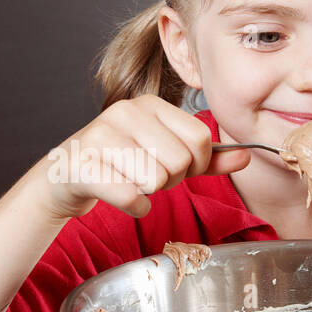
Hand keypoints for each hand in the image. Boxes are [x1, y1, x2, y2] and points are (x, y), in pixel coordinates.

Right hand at [34, 94, 250, 219]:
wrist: (65, 177)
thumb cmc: (120, 164)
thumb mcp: (164, 154)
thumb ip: (206, 159)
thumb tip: (247, 156)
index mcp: (150, 104)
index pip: (200, 138)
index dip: (197, 165)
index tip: (178, 169)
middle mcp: (126, 112)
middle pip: (180, 162)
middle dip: (170, 181)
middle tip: (148, 178)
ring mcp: (102, 136)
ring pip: (156, 180)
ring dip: (149, 194)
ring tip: (130, 182)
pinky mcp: (85, 165)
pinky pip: (131, 196)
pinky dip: (133, 207)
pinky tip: (121, 197)